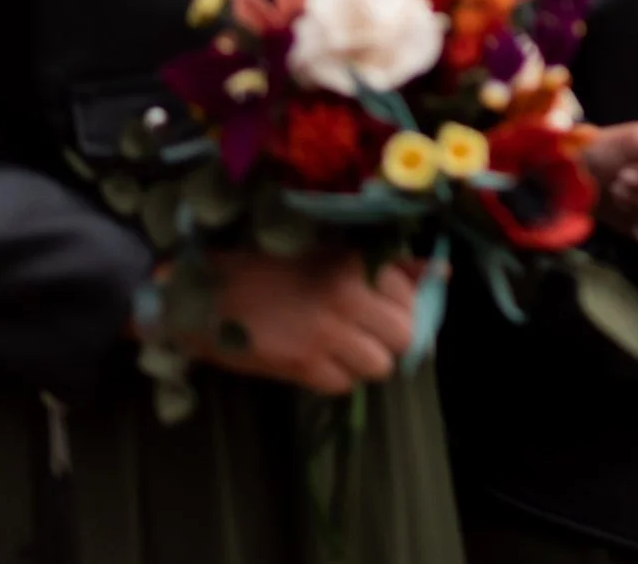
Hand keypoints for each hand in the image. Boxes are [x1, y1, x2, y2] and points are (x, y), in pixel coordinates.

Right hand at [177, 251, 419, 395]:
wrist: (197, 296)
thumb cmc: (262, 267)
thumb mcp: (326, 252)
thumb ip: (387, 263)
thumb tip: (440, 271)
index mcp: (354, 263)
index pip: (412, 294)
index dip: (408, 306)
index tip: (391, 309)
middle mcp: (347, 297)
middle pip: (405, 336)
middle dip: (394, 339)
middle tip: (370, 333)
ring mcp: (325, 335)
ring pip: (380, 367)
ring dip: (366, 362)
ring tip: (343, 348)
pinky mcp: (301, 366)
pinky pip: (343, 385)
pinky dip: (336, 378)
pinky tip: (317, 361)